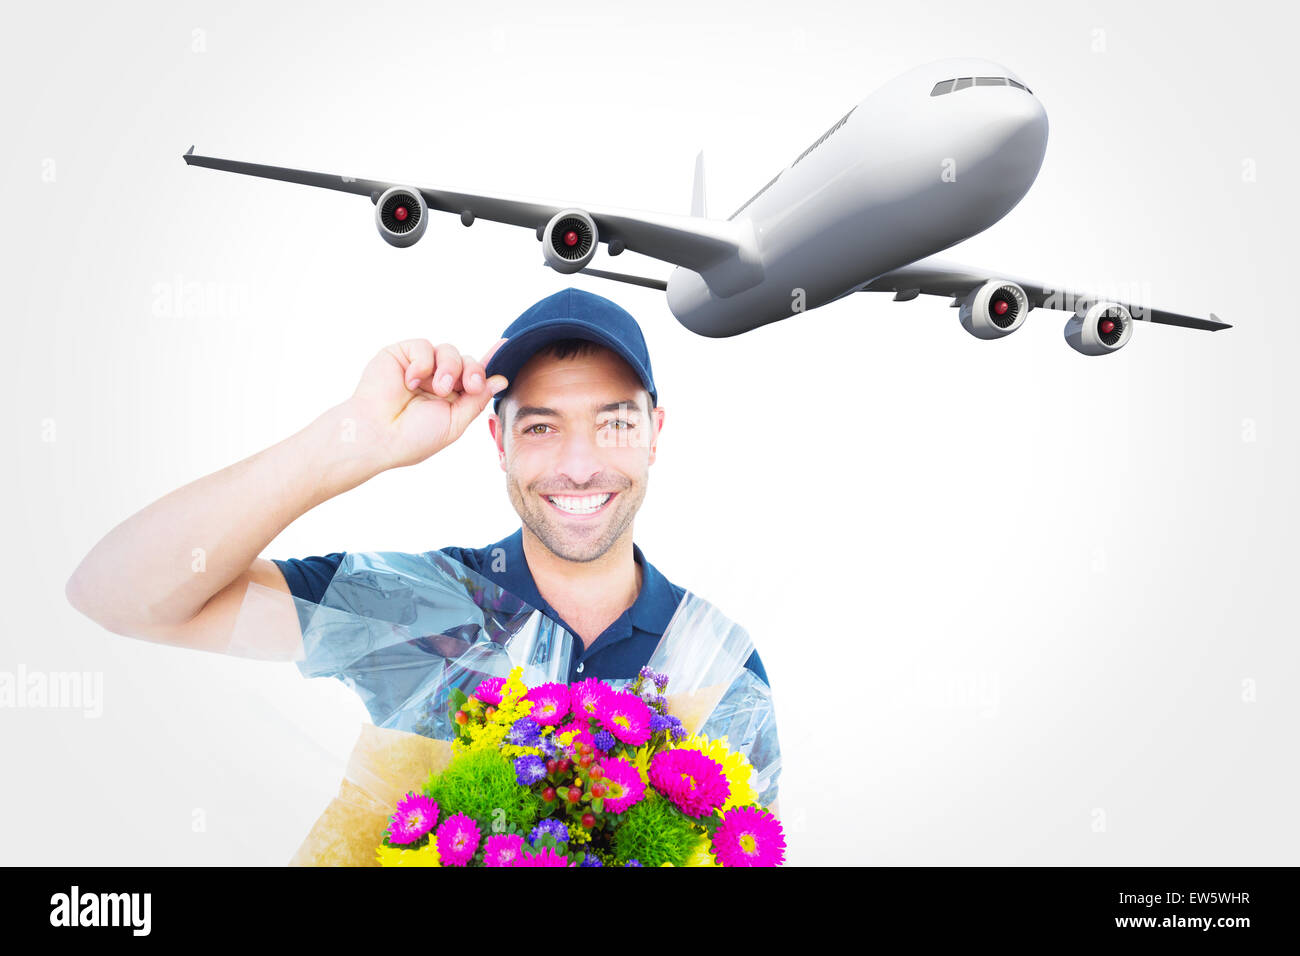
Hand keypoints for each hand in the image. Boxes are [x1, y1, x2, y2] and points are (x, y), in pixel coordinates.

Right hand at [346, 337, 507, 470]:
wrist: (377, 435)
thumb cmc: (413, 437)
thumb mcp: (454, 423)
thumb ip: (476, 400)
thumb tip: (499, 380)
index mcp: (451, 397)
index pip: (474, 376)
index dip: (490, 361)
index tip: (506, 344)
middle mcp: (437, 379)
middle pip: (467, 361)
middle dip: (472, 372)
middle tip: (467, 386)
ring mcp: (419, 366)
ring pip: (449, 351)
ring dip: (448, 369)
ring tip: (436, 389)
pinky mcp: (401, 354)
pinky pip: (424, 346)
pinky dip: (422, 364)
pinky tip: (410, 382)